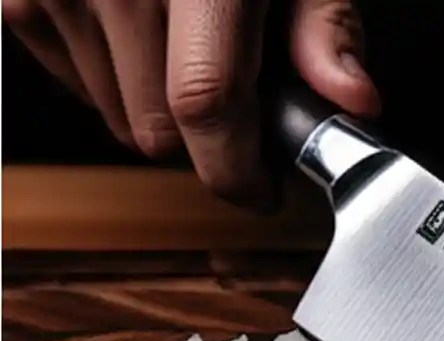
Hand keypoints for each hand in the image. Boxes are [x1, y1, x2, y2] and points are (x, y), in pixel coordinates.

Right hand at [2, 0, 380, 210]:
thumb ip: (326, 26)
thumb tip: (351, 100)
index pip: (205, 103)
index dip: (236, 170)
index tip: (262, 190)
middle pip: (157, 131)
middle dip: (206, 141)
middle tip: (239, 101)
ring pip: (113, 116)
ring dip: (158, 111)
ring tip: (189, 48)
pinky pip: (70, 81)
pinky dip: (111, 78)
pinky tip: (143, 35)